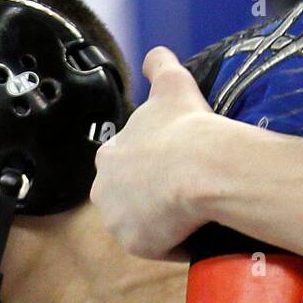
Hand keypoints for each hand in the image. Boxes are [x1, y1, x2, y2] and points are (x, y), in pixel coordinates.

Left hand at [90, 46, 223, 260]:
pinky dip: (177, 243)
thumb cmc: (187, 126)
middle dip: (153, 199)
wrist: (200, 167)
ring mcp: (117, 221)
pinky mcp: (136, 245)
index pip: (128, 168)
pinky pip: (160, 249)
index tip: (177, 167)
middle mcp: (103, 191)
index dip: (153, 168)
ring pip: (144, 226)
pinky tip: (196, 230)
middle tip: (186, 193)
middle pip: (130, 201)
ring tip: (194, 215)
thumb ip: (160, 66)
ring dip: (164, 224)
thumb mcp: (173, 85)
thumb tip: (158, 54)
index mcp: (108, 156)